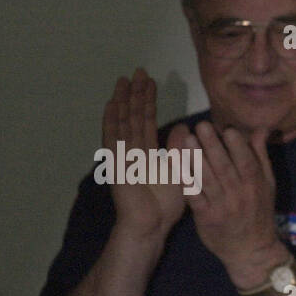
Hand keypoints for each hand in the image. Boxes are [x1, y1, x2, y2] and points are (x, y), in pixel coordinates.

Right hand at [102, 68, 184, 238]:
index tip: (150, 82)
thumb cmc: (164, 206)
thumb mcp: (179, 172)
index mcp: (146, 153)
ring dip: (124, 100)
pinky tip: (112, 103)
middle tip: (138, 71)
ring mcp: (122, 155)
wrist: (149, 224)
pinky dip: (111, 120)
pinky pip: (112, 137)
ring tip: (125, 79)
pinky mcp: (115, 162)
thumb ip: (179, 149)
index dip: (147, 101)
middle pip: (133, 115)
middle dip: (135, 93)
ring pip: (122, 121)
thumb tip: (184, 127)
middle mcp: (132, 150)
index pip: (146, 120)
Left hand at [177, 121, 284, 286]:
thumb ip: (260, 156)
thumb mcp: (267, 186)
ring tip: (186, 140)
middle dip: (213, 146)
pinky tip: (178, 166)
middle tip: (201, 126)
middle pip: (225, 167)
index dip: (237, 146)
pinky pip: (195, 196)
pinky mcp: (206, 217)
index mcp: (255, 185)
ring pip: (208, 180)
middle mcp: (239, 195)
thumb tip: (260, 129)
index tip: (227, 128)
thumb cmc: (259, 213)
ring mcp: (222, 206)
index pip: (247, 162)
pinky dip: (186, 180)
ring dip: (197, 159)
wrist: (251, 251)